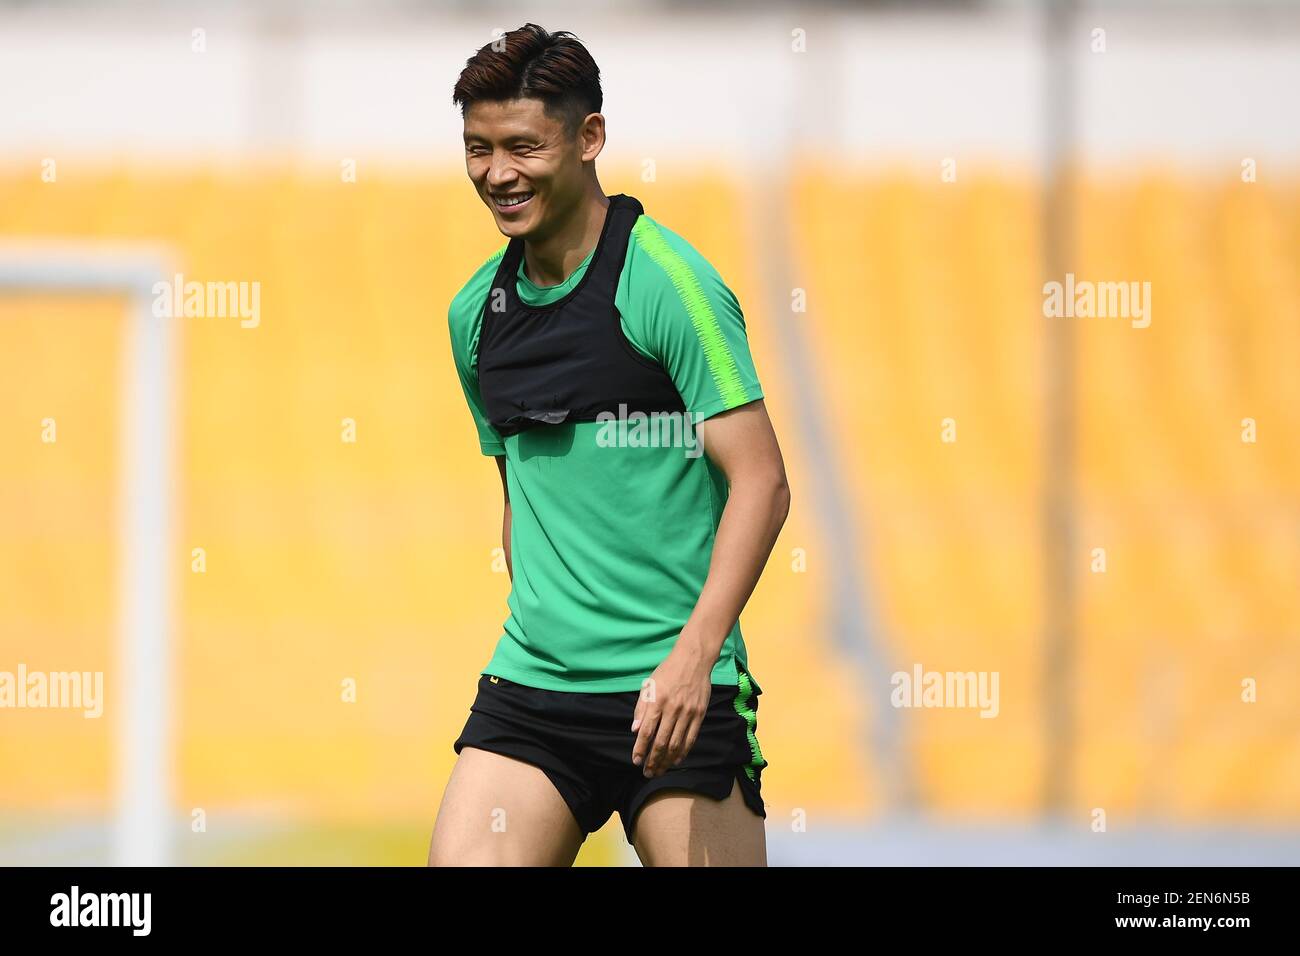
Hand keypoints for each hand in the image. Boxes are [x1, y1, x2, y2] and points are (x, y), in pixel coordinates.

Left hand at [631, 642, 713, 777]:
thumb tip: (635, 730)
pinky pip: (690, 738)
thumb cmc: (667, 672)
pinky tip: (676, 760)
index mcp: (657, 700)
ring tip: (659, 770)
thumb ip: (641, 708)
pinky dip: (683, 752)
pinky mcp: (700, 714)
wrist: (694, 660)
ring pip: (676, 744)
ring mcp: (688, 713)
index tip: (636, 761)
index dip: (640, 748)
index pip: (647, 731)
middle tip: (647, 772)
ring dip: (667, 760)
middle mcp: (673, 709)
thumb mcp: (649, 685)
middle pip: (661, 742)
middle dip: (653, 760)